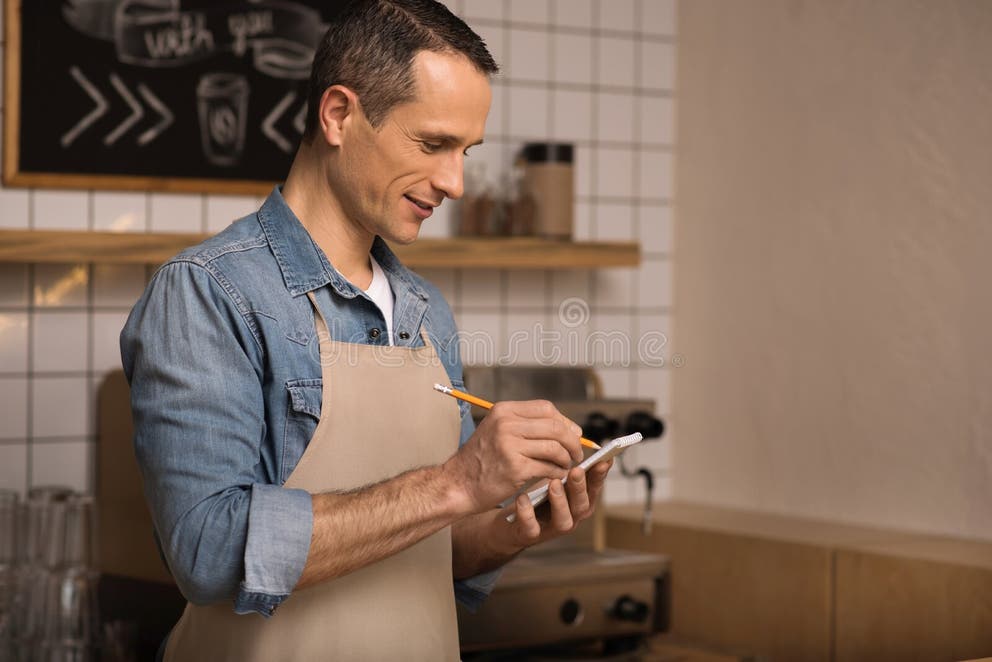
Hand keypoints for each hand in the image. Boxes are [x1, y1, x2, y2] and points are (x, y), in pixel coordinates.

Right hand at [442, 400, 583, 513]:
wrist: (458, 484)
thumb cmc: (481, 460)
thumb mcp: (497, 430)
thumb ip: (527, 425)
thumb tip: (570, 428)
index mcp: (504, 410)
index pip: (546, 408)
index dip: (564, 421)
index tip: (572, 434)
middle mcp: (506, 424)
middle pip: (555, 427)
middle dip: (572, 442)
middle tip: (576, 453)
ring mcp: (510, 446)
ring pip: (555, 448)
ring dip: (566, 459)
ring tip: (566, 466)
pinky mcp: (515, 468)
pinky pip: (549, 467)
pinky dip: (558, 473)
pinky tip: (556, 476)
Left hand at [507, 458, 612, 547]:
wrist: (506, 519)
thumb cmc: (534, 494)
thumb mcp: (550, 474)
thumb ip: (562, 461)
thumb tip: (576, 433)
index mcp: (577, 500)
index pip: (594, 488)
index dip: (599, 476)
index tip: (603, 460)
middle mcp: (569, 515)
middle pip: (582, 505)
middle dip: (580, 487)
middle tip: (575, 470)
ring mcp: (550, 528)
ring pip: (563, 521)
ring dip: (560, 502)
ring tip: (552, 484)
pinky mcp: (528, 535)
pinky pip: (531, 528)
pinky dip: (527, 514)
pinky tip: (523, 498)